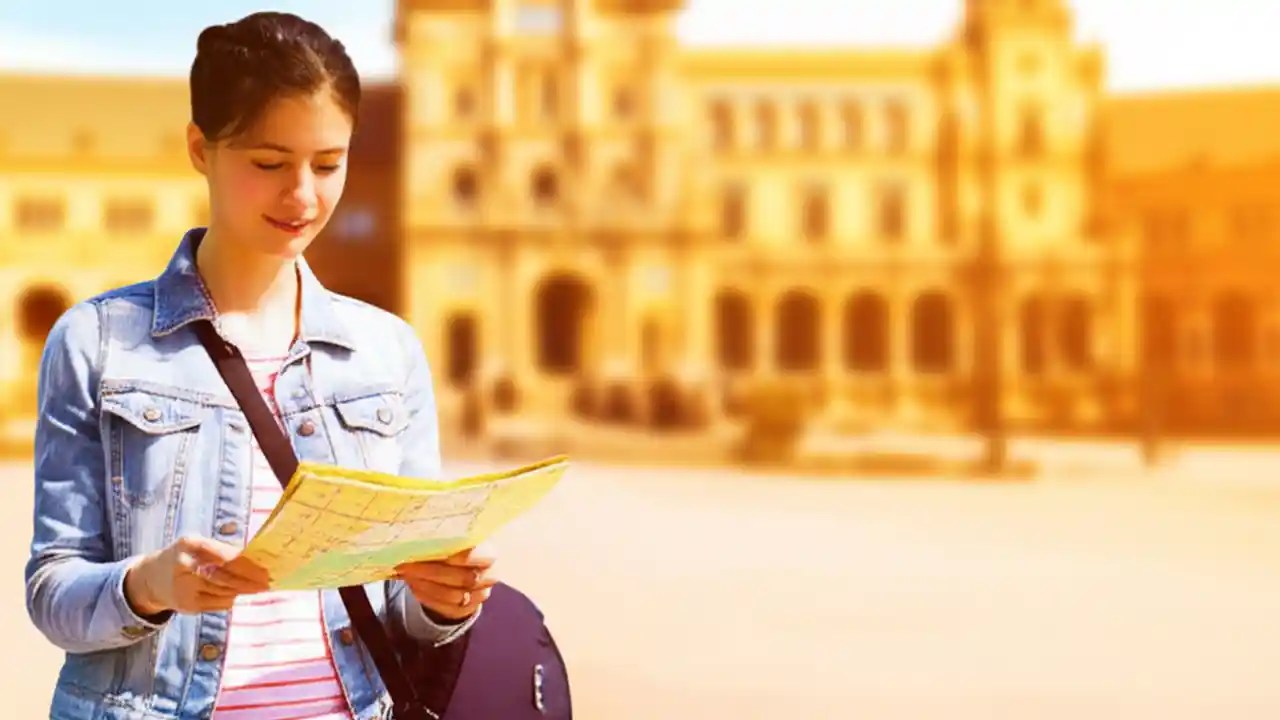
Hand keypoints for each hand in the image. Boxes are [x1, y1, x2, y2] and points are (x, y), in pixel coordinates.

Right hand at [124, 535, 270, 615]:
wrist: (152, 578)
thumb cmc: (186, 556)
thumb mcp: (198, 545)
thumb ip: (223, 550)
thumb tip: (257, 558)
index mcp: (190, 544)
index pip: (223, 555)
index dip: (246, 564)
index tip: (265, 568)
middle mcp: (184, 565)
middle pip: (223, 576)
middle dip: (249, 581)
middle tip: (268, 582)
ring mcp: (184, 588)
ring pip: (222, 592)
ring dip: (243, 591)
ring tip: (259, 588)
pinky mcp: (187, 606)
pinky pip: (217, 604)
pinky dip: (231, 599)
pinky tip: (240, 595)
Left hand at [396, 543, 497, 621]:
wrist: (461, 571)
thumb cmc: (456, 547)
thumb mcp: (454, 537)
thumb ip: (443, 535)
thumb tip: (417, 534)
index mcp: (490, 552)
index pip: (481, 556)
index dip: (461, 556)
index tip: (434, 551)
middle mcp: (489, 575)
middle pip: (465, 578)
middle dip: (433, 571)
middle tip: (407, 564)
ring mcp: (479, 596)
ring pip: (453, 595)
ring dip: (426, 584)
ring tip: (406, 574)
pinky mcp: (465, 610)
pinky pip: (445, 608)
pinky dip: (426, 596)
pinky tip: (413, 585)